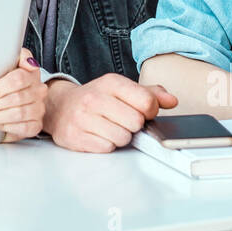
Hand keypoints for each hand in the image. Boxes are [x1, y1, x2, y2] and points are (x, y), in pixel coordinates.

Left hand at [0, 48, 45, 142]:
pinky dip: (3, 126)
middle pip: (16, 98)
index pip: (17, 79)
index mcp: (31, 73)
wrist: (20, 101)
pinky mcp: (35, 125)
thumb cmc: (9, 82)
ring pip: (18, 113)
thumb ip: (14, 55)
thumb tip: (26, 61)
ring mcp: (39, 108)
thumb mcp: (9, 63)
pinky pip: (21, 127)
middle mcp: (38, 90)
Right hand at [43, 73, 178, 152]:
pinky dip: (105, 145)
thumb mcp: (121, 89)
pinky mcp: (74, 136)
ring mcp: (82, 118)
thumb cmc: (96, 99)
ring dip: (119, 137)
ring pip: (122, 138)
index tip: (142, 111)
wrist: (59, 106)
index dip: (150, 111)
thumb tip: (172, 101)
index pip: (146, 102)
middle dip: (133, 126)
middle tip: (121, 120)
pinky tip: (97, 135)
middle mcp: (94, 98)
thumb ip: (150, 94)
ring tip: (109, 127)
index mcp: (110, 82)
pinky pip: (106, 148)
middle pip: (136, 123)